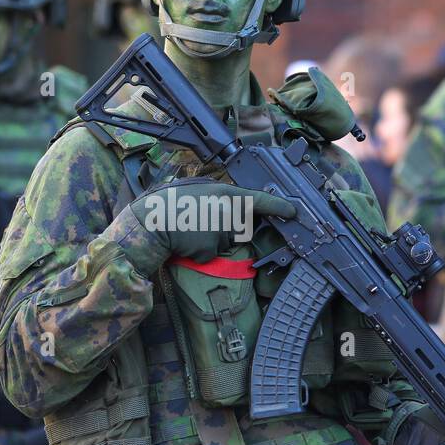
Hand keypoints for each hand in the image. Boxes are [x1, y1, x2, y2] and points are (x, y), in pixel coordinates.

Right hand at [117, 178, 296, 271]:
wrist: (150, 220)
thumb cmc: (172, 203)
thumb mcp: (199, 190)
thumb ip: (220, 198)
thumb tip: (232, 210)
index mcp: (225, 193)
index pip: (260, 200)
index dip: (279, 206)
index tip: (293, 211)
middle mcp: (228, 212)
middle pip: (240, 226)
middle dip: (227, 227)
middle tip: (201, 219)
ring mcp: (220, 232)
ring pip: (225, 241)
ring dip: (212, 239)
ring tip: (189, 227)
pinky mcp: (210, 250)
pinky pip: (211, 254)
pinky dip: (201, 251)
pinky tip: (187, 241)